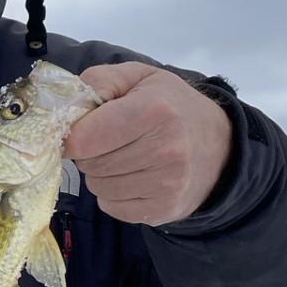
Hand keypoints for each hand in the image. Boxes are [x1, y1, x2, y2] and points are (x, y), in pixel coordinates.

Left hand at [64, 62, 231, 225]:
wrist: (220, 144)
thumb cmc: (171, 105)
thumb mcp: (139, 76)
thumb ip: (99, 80)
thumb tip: (67, 105)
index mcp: (153, 111)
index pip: (84, 138)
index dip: (72, 136)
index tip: (79, 131)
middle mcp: (164, 149)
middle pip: (89, 165)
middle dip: (91, 153)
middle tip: (110, 142)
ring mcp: (167, 184)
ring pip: (98, 188)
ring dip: (102, 175)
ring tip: (125, 158)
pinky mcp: (164, 209)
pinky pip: (112, 208)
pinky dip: (114, 194)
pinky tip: (134, 177)